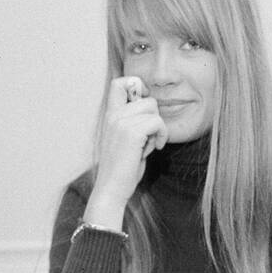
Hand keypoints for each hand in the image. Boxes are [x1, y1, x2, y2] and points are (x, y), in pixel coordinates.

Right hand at [92, 75, 167, 204]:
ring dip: (158, 128)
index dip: (137, 87)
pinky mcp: (132, 133)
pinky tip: (155, 148)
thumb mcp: (125, 140)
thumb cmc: (122, 169)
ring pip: (154, 109)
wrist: (111, 189)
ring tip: (150, 144)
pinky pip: (157, 122)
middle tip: (149, 137)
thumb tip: (152, 110)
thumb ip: (133, 123)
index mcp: (109, 115)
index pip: (120, 82)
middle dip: (154, 117)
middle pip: (147, 98)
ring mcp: (121, 123)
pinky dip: (161, 135)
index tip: (145, 108)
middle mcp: (113, 115)